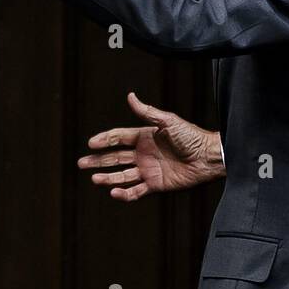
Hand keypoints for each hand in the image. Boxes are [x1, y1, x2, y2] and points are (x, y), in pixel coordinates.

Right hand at [77, 92, 225, 200]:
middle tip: (81, 163)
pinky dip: (125, 193)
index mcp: (144, 136)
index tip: (91, 143)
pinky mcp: (156, 184)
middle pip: (115, 157)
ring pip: (122, 175)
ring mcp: (148, 170)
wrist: (208, 157)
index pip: (118, 137)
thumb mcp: (168, 121)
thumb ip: (147, 111)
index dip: (104, 140)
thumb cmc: (191, 136)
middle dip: (98, 160)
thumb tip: (130, 96)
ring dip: (108, 177)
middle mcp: (143, 153)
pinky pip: (137, 190)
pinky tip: (114, 192)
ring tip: (94, 179)